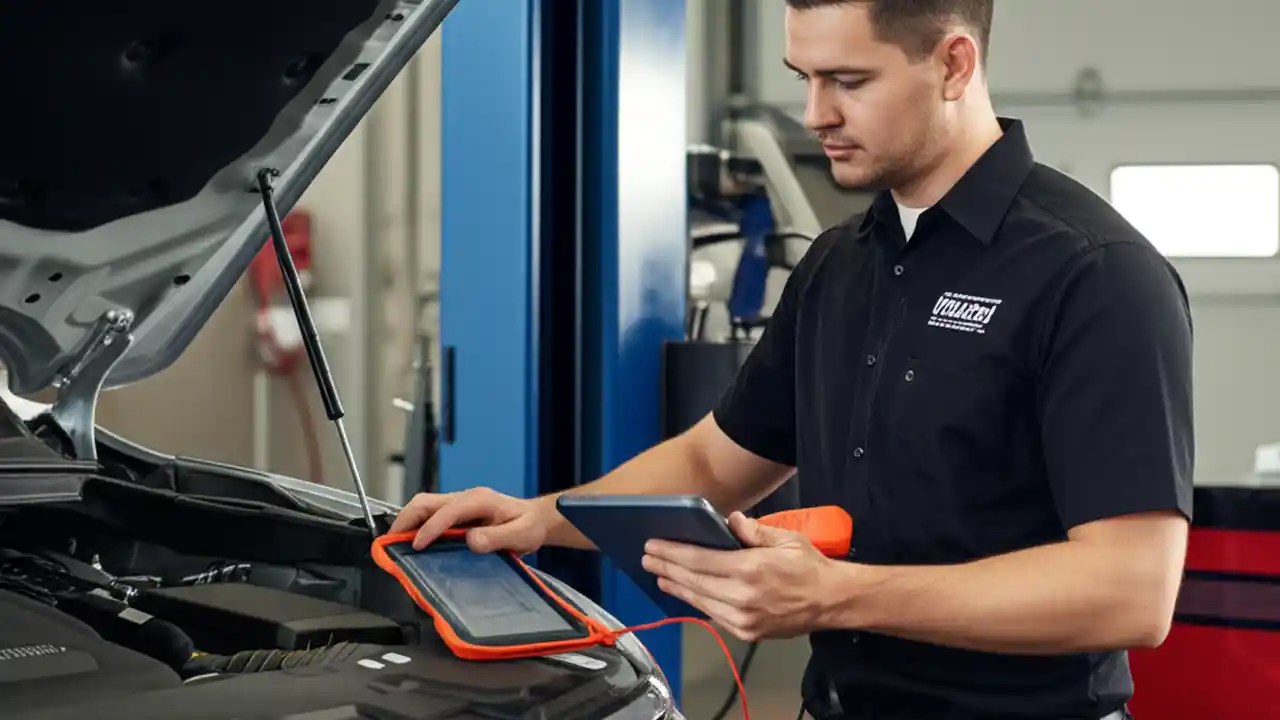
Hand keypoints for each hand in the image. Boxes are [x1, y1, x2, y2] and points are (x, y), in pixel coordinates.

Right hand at [388, 487, 549, 553]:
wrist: (536, 520)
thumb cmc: (530, 526)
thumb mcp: (521, 534)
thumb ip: (498, 537)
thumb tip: (471, 540)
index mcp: (480, 499)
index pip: (447, 511)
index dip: (430, 528)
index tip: (417, 545)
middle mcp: (466, 497)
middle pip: (426, 502)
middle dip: (405, 520)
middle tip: (390, 543)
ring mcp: (459, 504)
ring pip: (424, 507)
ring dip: (407, 523)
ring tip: (394, 544)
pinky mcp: (456, 513)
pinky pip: (430, 516)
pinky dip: (416, 527)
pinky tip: (410, 542)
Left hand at [641, 511, 833, 640]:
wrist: (832, 602)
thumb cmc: (809, 566)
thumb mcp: (785, 539)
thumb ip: (753, 530)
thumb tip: (727, 521)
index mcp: (750, 570)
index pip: (699, 560)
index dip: (673, 552)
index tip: (653, 545)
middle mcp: (742, 597)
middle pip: (693, 582)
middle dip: (666, 568)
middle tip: (647, 558)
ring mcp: (743, 619)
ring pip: (700, 601)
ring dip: (676, 587)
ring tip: (659, 574)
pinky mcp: (746, 633)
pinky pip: (713, 615)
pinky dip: (696, 602)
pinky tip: (685, 592)